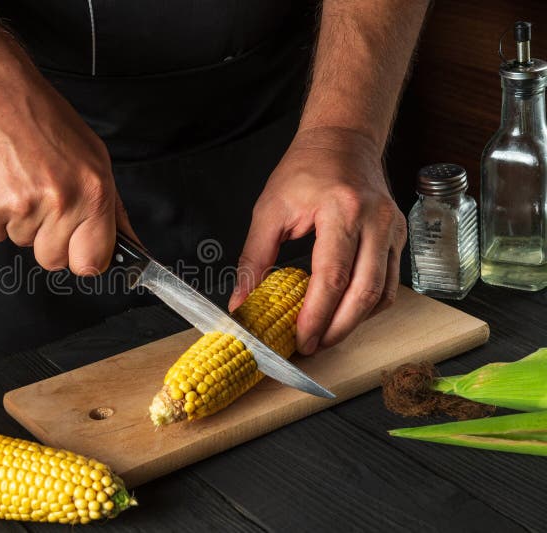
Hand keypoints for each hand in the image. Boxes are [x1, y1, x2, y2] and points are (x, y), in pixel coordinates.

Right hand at [0, 58, 135, 274]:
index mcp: (92, 191)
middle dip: (47, 238)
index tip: (78, 248)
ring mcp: (19, 205)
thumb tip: (130, 247)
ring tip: (19, 179)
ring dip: (20, 220)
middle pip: (53, 260)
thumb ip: (112, 209)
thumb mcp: (94, 158)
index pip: (91, 262)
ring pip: (22, 243)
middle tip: (42, 198)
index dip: (83, 257)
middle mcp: (58, 200)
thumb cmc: (43, 121)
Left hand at [229, 126, 406, 353]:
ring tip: (326, 336)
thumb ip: (254, 258)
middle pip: (364, 291)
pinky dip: (369, 306)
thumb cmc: (305, 170)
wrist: (343, 140)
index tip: (300, 339)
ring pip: (382, 293)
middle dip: (338, 328)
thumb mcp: (269, 208)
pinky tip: (345, 314)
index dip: (316, 315)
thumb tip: (240, 301)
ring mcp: (393, 229)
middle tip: (313, 347)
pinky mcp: (399, 237)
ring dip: (355, 323)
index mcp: (341, 209)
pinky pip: (389, 283)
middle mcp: (375, 220)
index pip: (332, 275)